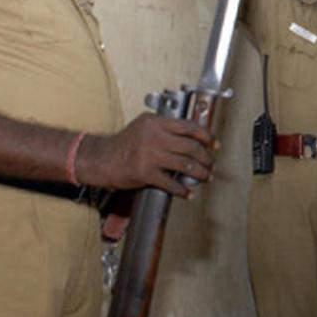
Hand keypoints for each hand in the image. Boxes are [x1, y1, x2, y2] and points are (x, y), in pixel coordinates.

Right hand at [75, 112, 216, 196]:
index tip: (215, 144)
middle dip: (206, 158)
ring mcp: (149, 155)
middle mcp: (154, 136)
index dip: (206, 136)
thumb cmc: (124, 143)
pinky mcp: (144, 173)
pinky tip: (188, 193)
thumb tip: (192, 136)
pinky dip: (182, 190)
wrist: (101, 158)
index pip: (189, 126)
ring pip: (185, 164)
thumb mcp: (144, 126)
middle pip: (191, 146)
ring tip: (205, 177)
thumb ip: (165, 128)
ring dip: (200, 173)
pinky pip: (170, 182)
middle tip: (211, 164)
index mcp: (156, 122)